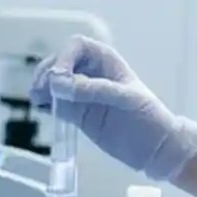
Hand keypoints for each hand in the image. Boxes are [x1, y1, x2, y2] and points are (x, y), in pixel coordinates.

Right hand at [29, 35, 196, 180]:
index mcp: (106, 61)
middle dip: (47, 73)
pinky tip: (44, 109)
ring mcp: (82, 94)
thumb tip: (59, 84)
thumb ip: (92, 90)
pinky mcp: (77, 113)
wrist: (156, 149)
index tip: (59, 78)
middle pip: (59, 62)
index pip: (76, 47)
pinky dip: (45, 103)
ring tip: (39, 100)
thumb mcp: (125, 100)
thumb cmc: (149, 118)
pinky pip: (54, 103)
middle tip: (43, 91)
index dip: (64, 58)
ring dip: (42, 87)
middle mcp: (91, 73)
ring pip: (52, 83)